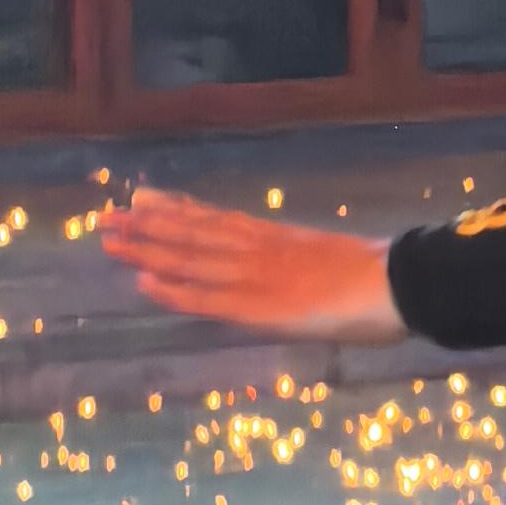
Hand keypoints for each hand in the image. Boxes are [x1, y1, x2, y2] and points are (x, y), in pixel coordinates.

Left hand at [96, 185, 405, 343]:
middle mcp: (258, 249)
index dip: (176, 209)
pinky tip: (145, 284)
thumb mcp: (330, 259)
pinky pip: (209, 298)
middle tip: (106, 217)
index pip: (216, 218)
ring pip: (191, 259)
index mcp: (276, 238)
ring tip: (110, 240)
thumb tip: (300, 261)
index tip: (142, 198)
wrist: (399, 282)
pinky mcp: (261, 305)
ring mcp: (257, 276)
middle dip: (147, 227)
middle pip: (193, 234)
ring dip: (148, 251)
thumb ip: (303, 257)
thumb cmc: (378, 278)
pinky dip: (176, 291)